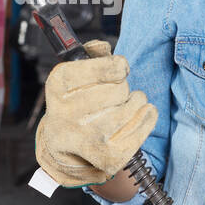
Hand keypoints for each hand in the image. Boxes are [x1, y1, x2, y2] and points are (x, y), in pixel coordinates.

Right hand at [35, 39, 157, 187]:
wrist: (63, 147)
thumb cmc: (76, 102)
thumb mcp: (76, 74)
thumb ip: (92, 54)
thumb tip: (103, 46)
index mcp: (57, 85)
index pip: (102, 68)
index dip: (118, 67)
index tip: (120, 69)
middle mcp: (64, 112)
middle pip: (118, 90)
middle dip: (124, 88)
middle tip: (118, 93)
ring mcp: (83, 137)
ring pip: (129, 111)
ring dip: (137, 103)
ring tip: (132, 103)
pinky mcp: (103, 157)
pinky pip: (136, 135)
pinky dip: (146, 122)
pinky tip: (144, 115)